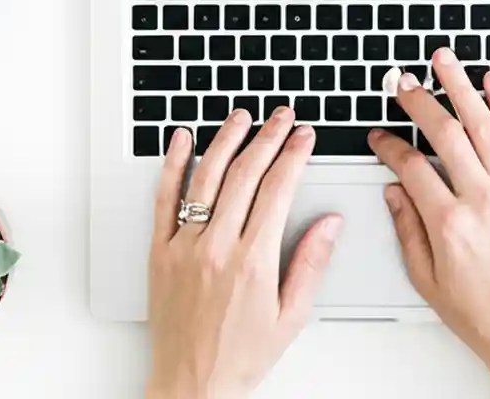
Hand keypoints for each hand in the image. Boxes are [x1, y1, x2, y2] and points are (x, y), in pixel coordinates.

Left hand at [147, 108, 341, 398]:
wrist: (191, 385)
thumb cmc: (240, 356)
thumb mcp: (291, 316)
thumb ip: (311, 263)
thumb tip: (330, 222)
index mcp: (253, 261)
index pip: (278, 189)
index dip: (294, 155)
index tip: (304, 136)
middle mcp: (216, 247)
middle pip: (245, 174)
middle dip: (268, 138)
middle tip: (282, 117)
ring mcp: (183, 246)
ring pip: (205, 177)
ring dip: (226, 140)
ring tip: (242, 117)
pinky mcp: (159, 252)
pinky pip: (163, 199)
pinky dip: (173, 164)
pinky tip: (183, 140)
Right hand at [368, 48, 489, 398]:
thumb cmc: (484, 314)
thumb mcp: (428, 280)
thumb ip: (408, 230)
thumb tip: (394, 192)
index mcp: (449, 223)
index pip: (410, 165)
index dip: (389, 144)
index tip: (380, 136)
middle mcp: (483, 200)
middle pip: (445, 132)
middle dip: (419, 99)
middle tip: (403, 82)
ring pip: (484, 124)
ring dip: (461, 87)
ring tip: (444, 62)